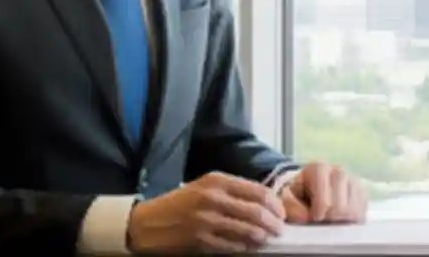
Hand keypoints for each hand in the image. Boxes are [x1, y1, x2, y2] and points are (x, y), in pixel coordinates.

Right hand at [127, 171, 284, 252]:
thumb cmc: (179, 204)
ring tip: (265, 239)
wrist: (147, 222)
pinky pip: (231, 246)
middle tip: (278, 229)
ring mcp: (206, 219)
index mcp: (217, 181)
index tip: (281, 213)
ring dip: (261, 237)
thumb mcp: (205, 187)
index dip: (274, 204)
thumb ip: (232, 191)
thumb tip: (263, 203)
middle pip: (256, 211)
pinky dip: (243, 247)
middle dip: (273, 223)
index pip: (258, 191)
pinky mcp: (200, 240)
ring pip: (247, 230)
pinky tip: (247, 247)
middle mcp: (213, 197)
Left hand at [281, 162, 367, 224]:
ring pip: (353, 211)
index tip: (313, 216)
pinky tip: (341, 217)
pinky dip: (352, 219)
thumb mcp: (287, 197)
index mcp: (319, 169)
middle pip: (341, 208)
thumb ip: (291, 207)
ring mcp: (353, 180)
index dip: (318, 215)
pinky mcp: (362, 191)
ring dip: (341, 219)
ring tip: (331, 217)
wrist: (309, 186)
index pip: (325, 202)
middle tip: (322, 217)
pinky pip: (362, 212)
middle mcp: (339, 171)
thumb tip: (306, 217)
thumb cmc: (298, 193)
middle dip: (330, 218)